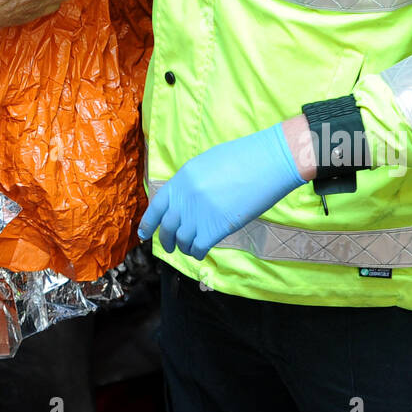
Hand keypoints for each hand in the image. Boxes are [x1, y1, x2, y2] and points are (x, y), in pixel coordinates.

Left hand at [138, 123, 305, 260]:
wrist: (266, 162)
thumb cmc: (243, 158)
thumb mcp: (207, 163)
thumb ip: (192, 182)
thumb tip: (187, 199)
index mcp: (181, 179)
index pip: (157, 206)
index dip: (148, 223)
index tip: (144, 234)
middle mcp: (185, 198)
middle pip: (167, 227)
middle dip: (166, 241)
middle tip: (169, 247)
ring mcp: (198, 214)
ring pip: (182, 241)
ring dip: (184, 248)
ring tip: (190, 248)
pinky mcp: (215, 228)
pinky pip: (197, 248)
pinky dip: (197, 253)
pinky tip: (201, 252)